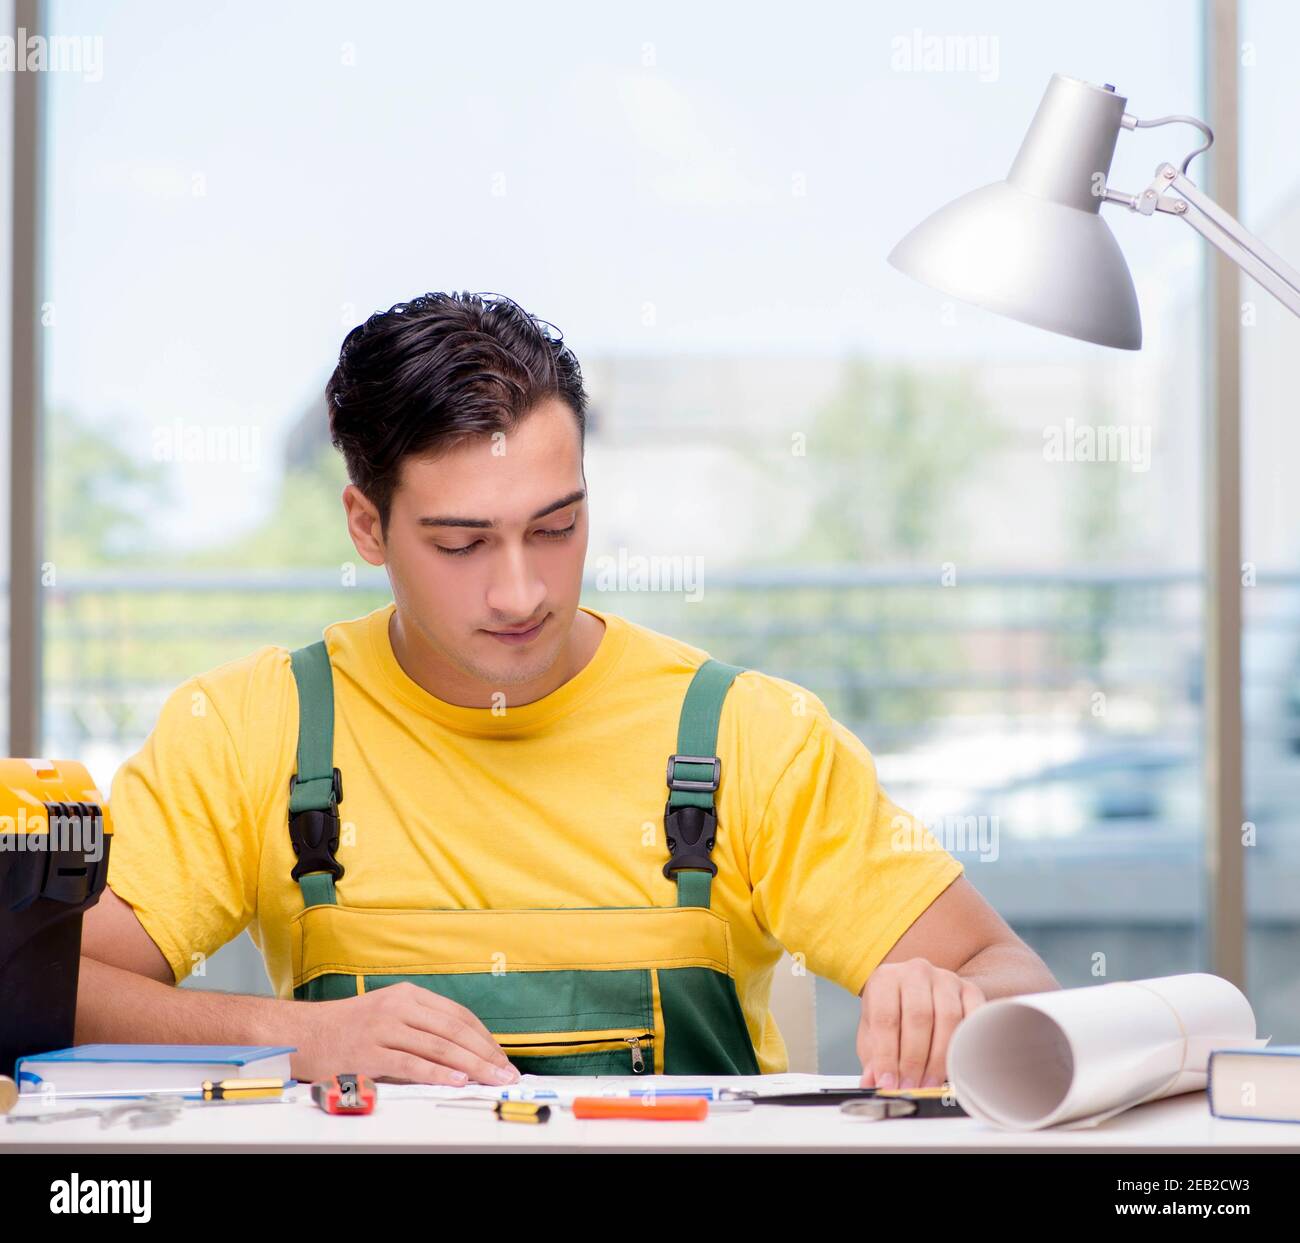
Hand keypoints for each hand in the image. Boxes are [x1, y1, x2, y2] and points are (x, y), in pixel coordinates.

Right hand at [291, 981, 520, 1086]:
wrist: (304, 1034)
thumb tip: (464, 1052)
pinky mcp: (370, 1052)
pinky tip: (457, 1081)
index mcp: (409, 995)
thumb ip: (422, 1026)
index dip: (484, 1037)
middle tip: (506, 1072)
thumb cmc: (350, 1028)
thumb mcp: (390, 1013)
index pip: (458, 1015)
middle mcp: (399, 1007)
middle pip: (454, 1030)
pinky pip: (412, 1064)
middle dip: (485, 1053)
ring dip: (471, 1066)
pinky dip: (438, 1073)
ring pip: (439, 1047)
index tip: (501, 1056)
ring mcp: (384, 1028)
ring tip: (491, 1079)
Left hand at [857, 958, 985, 1088]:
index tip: (889, 1084)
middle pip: (918, 1017)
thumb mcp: (874, 1033)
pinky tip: (958, 1066)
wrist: (916, 993)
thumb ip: (872, 1057)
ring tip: (930, 1084)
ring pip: (948, 1019)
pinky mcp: (971, 990)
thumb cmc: (893, 1015)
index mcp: (886, 979)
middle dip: (914, 1060)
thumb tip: (870, 1083)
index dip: (887, 1055)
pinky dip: (968, 1044)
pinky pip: (974, 1017)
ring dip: (940, 1058)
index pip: (885, 1017)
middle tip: (912, 1087)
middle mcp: (916, 973)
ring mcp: (946, 979)